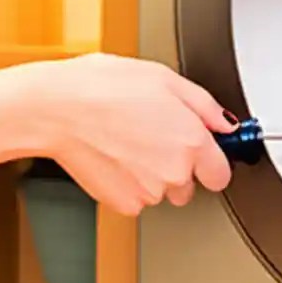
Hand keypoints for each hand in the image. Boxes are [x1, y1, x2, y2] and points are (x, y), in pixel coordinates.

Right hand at [5, 53, 237, 214]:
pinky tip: (114, 156)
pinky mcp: (123, 203)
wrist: (56, 109)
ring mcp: (149, 191)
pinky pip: (136, 198)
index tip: (202, 154)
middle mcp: (175, 172)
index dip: (211, 162)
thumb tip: (225, 124)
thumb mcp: (165, 79)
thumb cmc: (103, 87)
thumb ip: (205, 106)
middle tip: (152, 137)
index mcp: (192, 141)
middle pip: (190, 184)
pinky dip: (128, 183)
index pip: (221, 174)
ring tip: (128, 141)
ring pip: (162, 191)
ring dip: (152, 174)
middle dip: (178, 166)